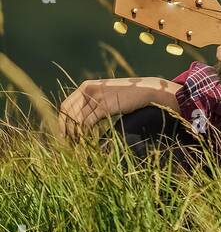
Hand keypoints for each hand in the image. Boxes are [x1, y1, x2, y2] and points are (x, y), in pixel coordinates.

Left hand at [58, 76, 179, 139]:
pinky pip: (87, 123)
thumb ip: (94, 103)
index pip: (66, 105)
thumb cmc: (130, 95)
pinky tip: (86, 141)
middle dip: (65, 130)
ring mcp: (96, 98)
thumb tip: (82, 121)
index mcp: (86, 86)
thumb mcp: (108, 95)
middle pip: (68, 113)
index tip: (63, 134)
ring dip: (74, 134)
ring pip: (76, 119)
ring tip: (77, 145)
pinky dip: (84, 133)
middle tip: (67, 143)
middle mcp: (88, 90)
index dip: (62, 121)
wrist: (147, 90)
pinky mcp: (104, 106)